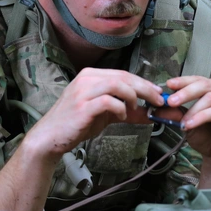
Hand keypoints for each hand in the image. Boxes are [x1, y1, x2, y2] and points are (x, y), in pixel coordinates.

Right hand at [23, 68, 165, 159]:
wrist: (51, 136)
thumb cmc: (76, 123)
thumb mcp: (104, 115)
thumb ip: (125, 111)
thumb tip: (149, 113)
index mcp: (91, 75)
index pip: (123, 74)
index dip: (143, 82)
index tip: (157, 92)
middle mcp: (87, 78)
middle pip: (124, 77)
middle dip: (145, 89)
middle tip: (158, 100)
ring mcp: (83, 91)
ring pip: (118, 85)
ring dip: (133, 97)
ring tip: (137, 108)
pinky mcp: (83, 106)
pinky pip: (109, 101)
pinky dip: (120, 108)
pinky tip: (123, 116)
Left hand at [157, 75, 210, 178]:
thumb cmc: (206, 135)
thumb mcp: (186, 122)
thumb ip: (175, 113)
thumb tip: (158, 107)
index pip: (197, 79)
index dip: (183, 81)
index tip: (169, 84)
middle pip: (204, 84)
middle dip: (185, 92)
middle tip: (171, 101)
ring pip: (210, 98)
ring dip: (193, 109)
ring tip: (182, 122)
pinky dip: (201, 117)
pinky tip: (190, 125)